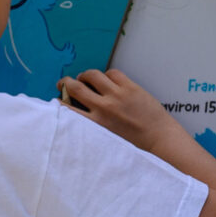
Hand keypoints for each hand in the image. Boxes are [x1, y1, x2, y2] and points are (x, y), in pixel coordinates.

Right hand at [62, 68, 181, 155]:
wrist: (158, 138)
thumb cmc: (133, 144)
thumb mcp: (106, 138)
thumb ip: (92, 126)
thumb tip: (79, 114)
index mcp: (95, 124)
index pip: (67, 109)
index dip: (58, 102)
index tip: (57, 101)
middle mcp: (104, 107)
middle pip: (75, 87)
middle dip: (65, 83)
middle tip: (63, 84)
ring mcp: (118, 95)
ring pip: (92, 75)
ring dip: (84, 75)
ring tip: (83, 78)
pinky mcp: (131, 87)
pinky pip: (113, 73)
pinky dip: (106, 75)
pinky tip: (106, 80)